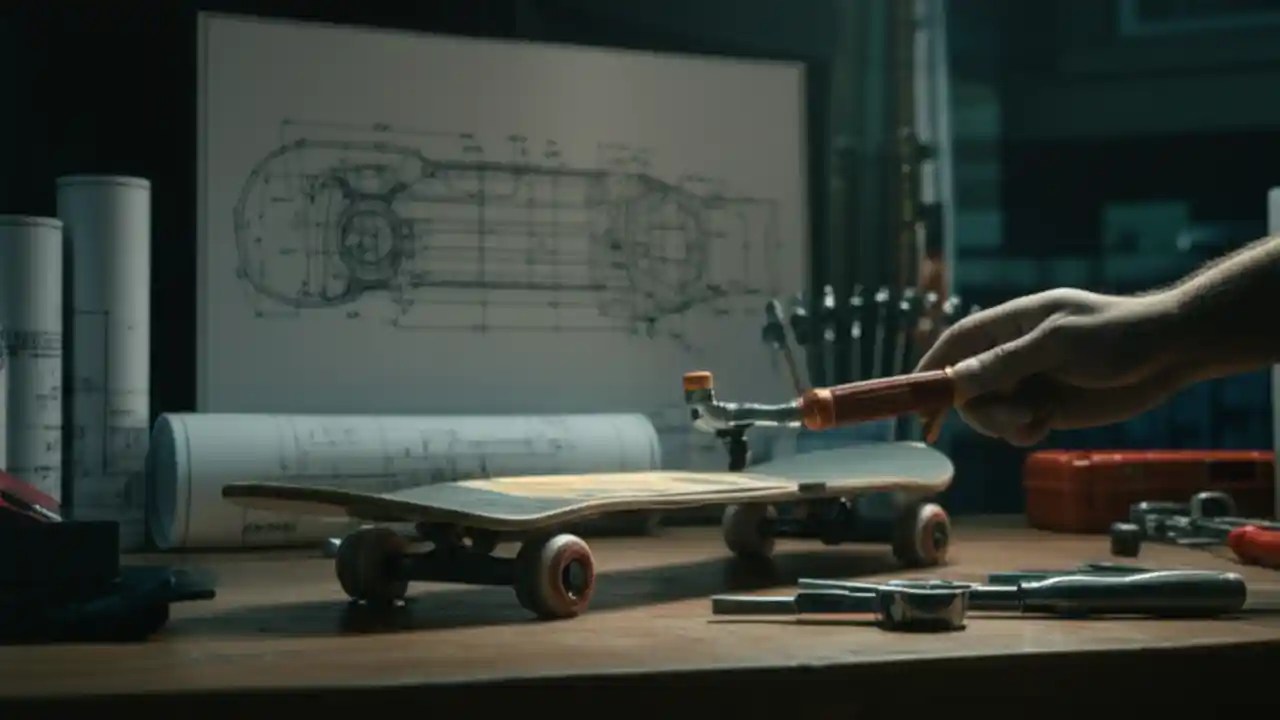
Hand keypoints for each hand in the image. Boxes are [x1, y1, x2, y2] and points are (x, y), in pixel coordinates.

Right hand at [914, 288, 1186, 445]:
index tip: (913, 402)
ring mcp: (1028, 381)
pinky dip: (1022, 432)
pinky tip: (1047, 425)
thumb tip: (954, 378)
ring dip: (1004, 423)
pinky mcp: (1046, 406)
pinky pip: (1013, 428)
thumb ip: (1005, 362)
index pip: (953, 344)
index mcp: (1009, 323)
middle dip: (980, 408)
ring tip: (1039, 419)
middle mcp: (1011, 353)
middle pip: (965, 387)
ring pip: (988, 412)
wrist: (1169, 353)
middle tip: (1016, 415)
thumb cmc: (1116, 335)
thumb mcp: (1057, 345)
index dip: (928, 371)